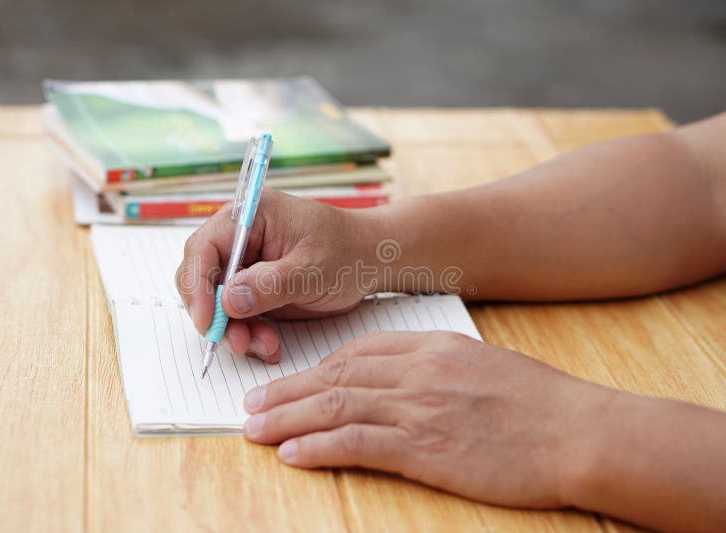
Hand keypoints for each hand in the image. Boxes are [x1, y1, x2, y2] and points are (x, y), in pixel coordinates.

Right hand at [176, 190, 380, 361]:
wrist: (371, 261)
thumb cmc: (348, 250)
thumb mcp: (314, 268)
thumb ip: (271, 283)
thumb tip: (229, 300)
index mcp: (249, 217)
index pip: (203, 247)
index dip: (198, 285)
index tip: (208, 320)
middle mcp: (239, 240)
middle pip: (201, 279)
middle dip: (215, 315)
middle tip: (236, 341)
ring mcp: (245, 266)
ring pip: (216, 304)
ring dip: (234, 331)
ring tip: (265, 345)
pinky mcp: (253, 290)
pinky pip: (236, 317)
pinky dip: (248, 334)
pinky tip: (270, 344)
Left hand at [241, 330, 615, 507]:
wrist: (576, 430)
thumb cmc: (535, 400)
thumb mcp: (479, 363)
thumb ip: (432, 365)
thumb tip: (394, 376)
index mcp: (429, 347)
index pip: (356, 353)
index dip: (314, 369)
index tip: (289, 382)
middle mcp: (416, 372)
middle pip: (335, 378)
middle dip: (287, 391)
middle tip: (251, 405)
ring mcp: (419, 408)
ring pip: (336, 407)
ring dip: (289, 418)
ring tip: (255, 430)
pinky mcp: (426, 449)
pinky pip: (358, 444)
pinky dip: (320, 447)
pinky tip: (293, 454)